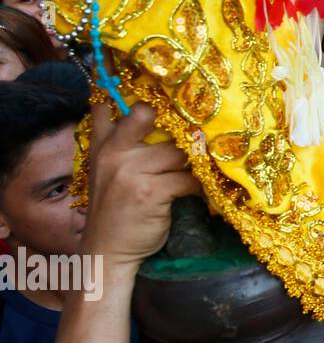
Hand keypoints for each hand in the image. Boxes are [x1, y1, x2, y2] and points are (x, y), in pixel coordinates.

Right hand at [83, 102, 200, 270]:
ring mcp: (131, 172)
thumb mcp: (107, 171)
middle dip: (176, 125)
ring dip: (193, 163)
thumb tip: (150, 111)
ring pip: (178, 152)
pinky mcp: (151, 192)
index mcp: (103, 146)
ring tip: (200, 171)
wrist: (106, 250)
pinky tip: (200, 195)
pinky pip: (188, 179)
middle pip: (152, 118)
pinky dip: (198, 188)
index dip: (135, 95)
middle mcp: (113, 153)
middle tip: (197, 131)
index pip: (108, 105)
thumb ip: (120, 141)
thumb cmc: (115, 209)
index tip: (160, 92)